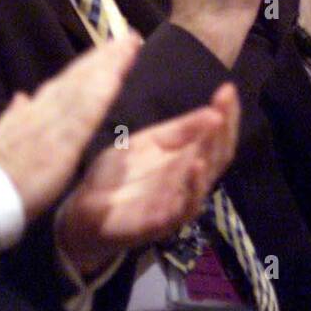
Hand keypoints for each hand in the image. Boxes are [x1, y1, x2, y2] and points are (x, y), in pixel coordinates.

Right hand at [0, 33, 141, 218]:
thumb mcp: (1, 138)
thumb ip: (14, 116)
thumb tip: (21, 97)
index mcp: (34, 111)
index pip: (67, 82)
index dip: (89, 64)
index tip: (109, 49)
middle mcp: (45, 109)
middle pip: (80, 76)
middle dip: (105, 56)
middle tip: (130, 36)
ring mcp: (54, 121)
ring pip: (86, 86)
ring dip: (109, 64)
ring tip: (131, 45)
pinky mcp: (62, 141)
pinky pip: (85, 113)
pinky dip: (101, 93)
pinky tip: (117, 78)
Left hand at [56, 84, 239, 276]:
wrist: (83, 211)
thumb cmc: (118, 177)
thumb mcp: (148, 143)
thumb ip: (178, 130)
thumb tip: (213, 110)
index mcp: (185, 160)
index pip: (215, 137)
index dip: (224, 114)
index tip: (228, 88)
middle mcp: (189, 182)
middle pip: (218, 156)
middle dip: (225, 127)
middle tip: (226, 100)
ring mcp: (177, 203)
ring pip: (206, 179)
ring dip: (213, 151)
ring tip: (217, 124)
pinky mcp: (160, 222)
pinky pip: (183, 207)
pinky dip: (193, 187)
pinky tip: (196, 165)